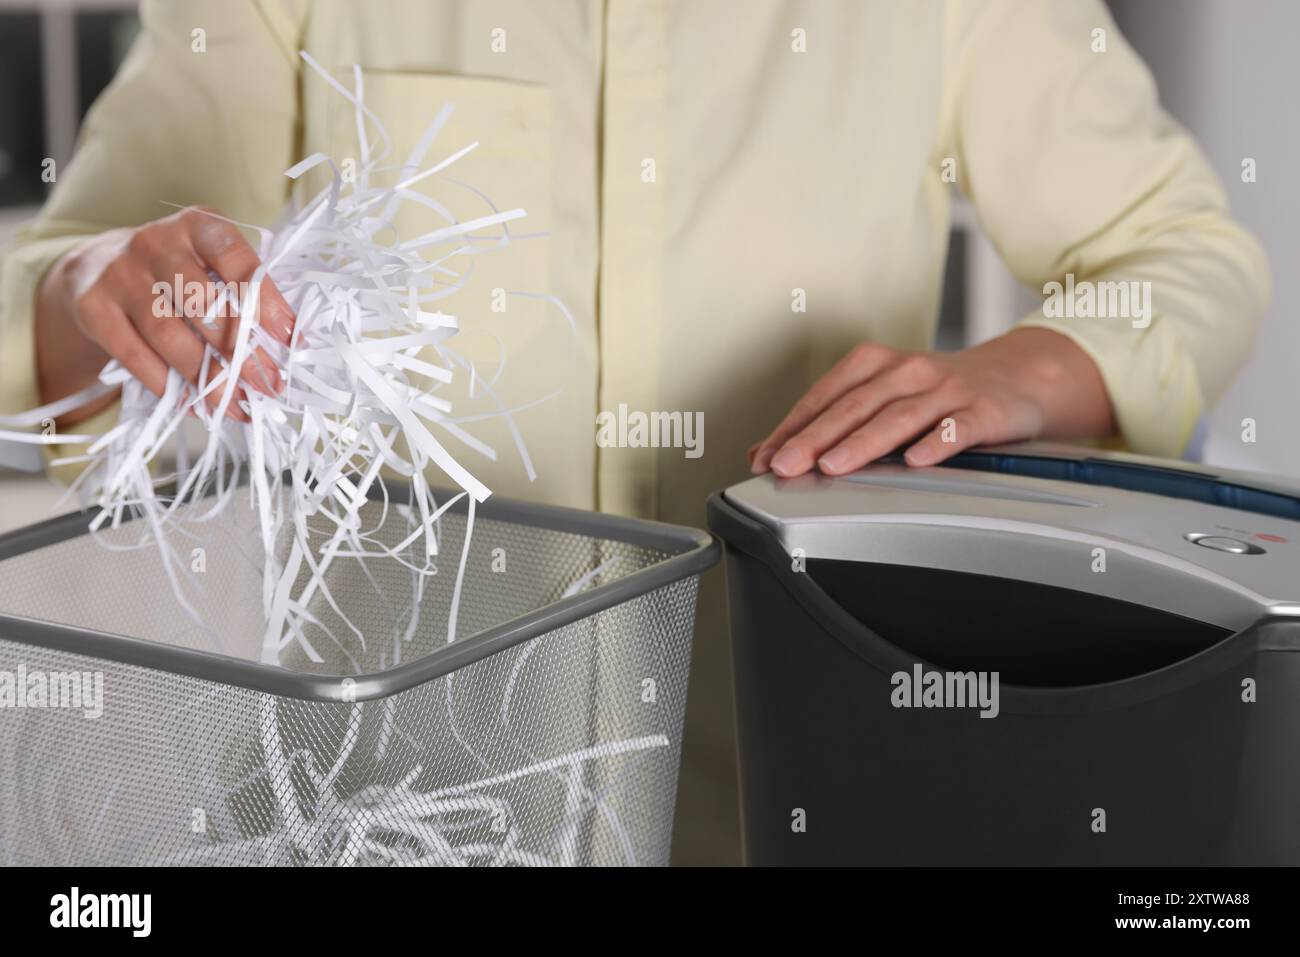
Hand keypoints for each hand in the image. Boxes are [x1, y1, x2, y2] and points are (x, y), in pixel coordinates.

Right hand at [35, 206, 294, 424]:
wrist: (97, 266)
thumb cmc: (177, 270)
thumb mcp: (210, 262)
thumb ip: (244, 291)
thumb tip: (287, 345)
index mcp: (197, 225)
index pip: (237, 261)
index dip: (266, 301)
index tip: (290, 339)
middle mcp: (155, 242)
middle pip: (203, 303)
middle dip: (241, 352)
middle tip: (268, 385)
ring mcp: (119, 274)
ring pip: (169, 334)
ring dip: (207, 377)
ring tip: (237, 405)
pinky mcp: (93, 307)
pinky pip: (135, 355)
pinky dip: (169, 386)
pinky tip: (197, 405)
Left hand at [748, 327, 1115, 476]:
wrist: (1014, 376)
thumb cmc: (936, 392)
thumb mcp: (879, 397)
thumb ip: (826, 423)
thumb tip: (765, 453)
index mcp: (874, 364)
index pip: (824, 397)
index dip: (792, 427)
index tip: (765, 457)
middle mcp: (907, 372)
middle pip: (854, 406)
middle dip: (816, 438)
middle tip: (787, 465)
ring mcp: (945, 390)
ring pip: (899, 417)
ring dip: (864, 442)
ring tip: (835, 465)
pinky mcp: (982, 411)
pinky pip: (956, 428)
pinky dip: (936, 443)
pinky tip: (917, 460)